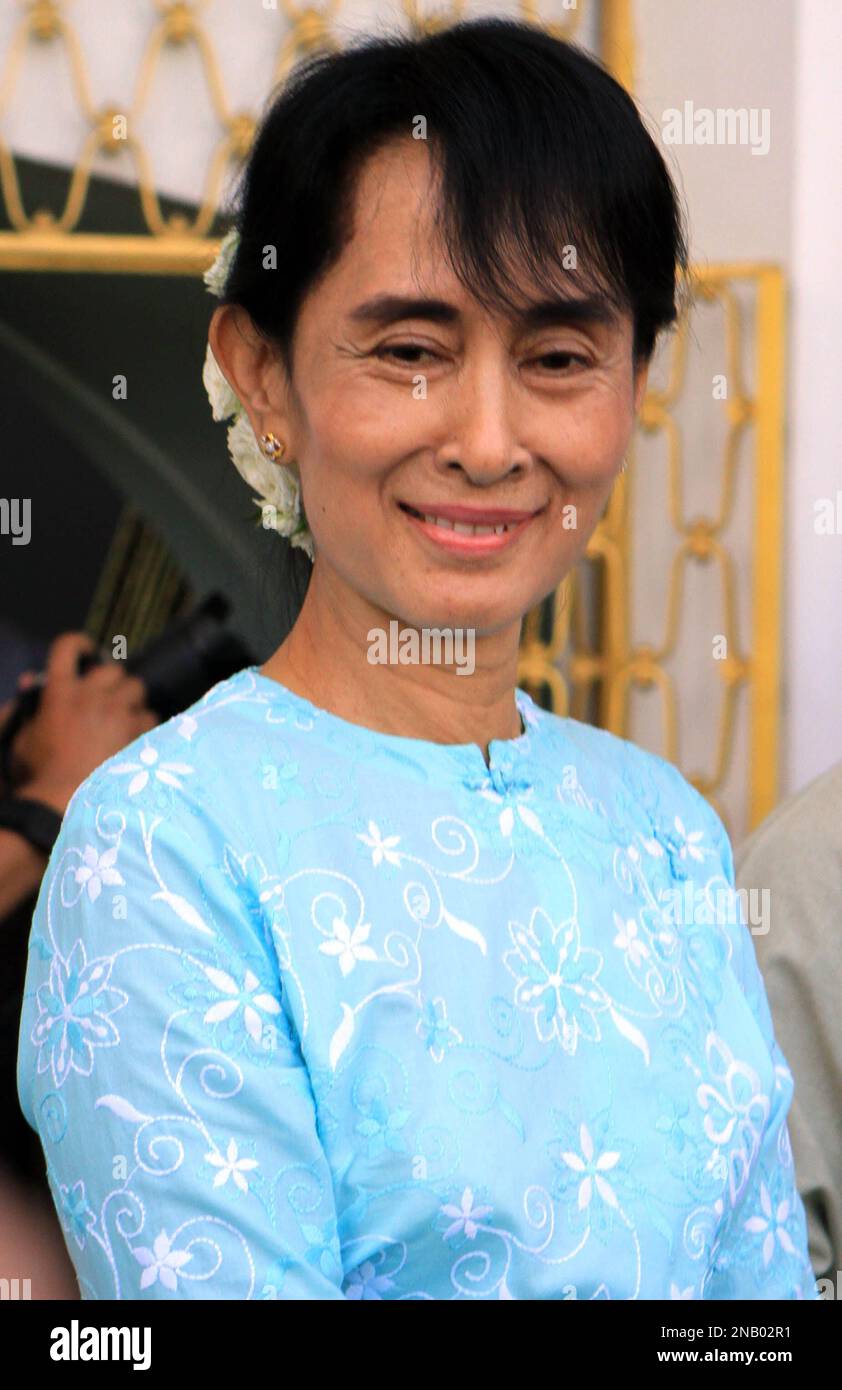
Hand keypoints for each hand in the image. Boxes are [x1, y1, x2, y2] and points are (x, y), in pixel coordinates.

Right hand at [7, 633, 157, 813]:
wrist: (65, 801)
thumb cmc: (38, 773)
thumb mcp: (24, 737)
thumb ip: (28, 707)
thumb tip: (31, 679)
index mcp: (58, 691)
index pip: (67, 647)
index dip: (78, 644)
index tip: (86, 650)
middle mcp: (90, 695)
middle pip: (113, 669)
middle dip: (113, 683)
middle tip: (109, 700)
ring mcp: (116, 712)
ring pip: (137, 688)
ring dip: (132, 701)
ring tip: (125, 720)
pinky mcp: (136, 731)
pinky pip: (150, 716)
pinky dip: (145, 725)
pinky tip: (136, 739)